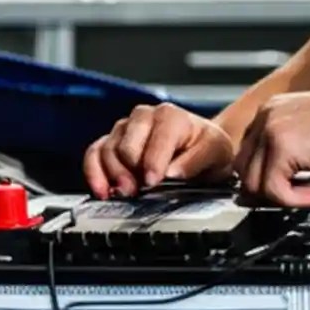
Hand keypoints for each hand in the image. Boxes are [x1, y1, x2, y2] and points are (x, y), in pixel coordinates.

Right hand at [83, 103, 235, 198]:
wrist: (200, 147)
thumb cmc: (206, 147)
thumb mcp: (216, 152)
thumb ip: (196, 160)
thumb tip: (172, 173)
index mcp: (170, 116)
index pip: (156, 139)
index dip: (152, 163)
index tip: (152, 182)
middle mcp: (143, 117)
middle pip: (126, 145)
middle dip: (129, 171)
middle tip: (137, 191)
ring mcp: (125, 129)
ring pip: (106, 149)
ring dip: (111, 175)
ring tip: (123, 193)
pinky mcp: (112, 142)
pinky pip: (94, 153)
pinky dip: (93, 173)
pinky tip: (101, 190)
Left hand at [235, 86, 309, 205]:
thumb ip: (290, 150)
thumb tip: (273, 182)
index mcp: (271, 111)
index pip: (248, 155)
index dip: (265, 177)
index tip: (288, 189)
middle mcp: (266, 117)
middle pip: (243, 169)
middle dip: (267, 191)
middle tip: (296, 197)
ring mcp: (271, 129)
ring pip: (252, 183)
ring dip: (280, 197)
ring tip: (309, 194)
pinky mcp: (283, 146)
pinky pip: (273, 189)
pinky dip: (293, 200)